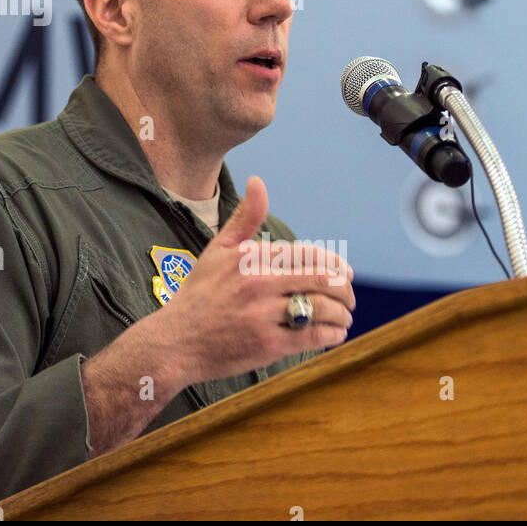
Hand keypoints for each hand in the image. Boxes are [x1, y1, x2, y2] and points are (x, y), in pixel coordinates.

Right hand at [155, 176, 354, 386]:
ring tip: (344, 318)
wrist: (176, 341)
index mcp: (251, 257)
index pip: (309, 254)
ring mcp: (264, 314)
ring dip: (343, 314)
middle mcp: (259, 282)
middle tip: (349, 298)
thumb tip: (258, 181)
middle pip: (323, 279)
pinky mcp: (269, 344)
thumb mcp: (217, 250)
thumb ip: (245, 218)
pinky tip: (334, 334)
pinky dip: (333, 334)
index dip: (336, 265)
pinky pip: (314, 335)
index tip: (346, 274)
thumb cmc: (199, 294)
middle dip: (346, 290)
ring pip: (323, 308)